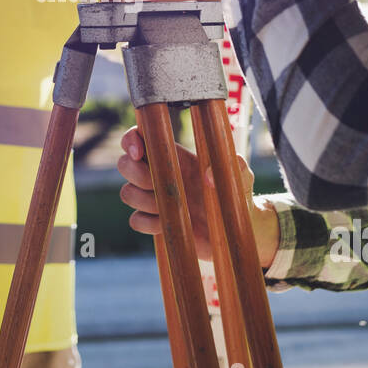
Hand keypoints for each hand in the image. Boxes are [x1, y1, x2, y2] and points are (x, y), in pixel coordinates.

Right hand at [117, 125, 279, 268]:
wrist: (237, 229)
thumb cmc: (239, 195)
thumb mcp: (243, 176)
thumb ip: (235, 166)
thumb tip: (208, 175)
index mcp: (176, 157)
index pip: (141, 138)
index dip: (130, 140)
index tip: (138, 152)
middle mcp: (161, 175)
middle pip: (124, 165)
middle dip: (135, 173)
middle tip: (157, 184)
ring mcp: (156, 200)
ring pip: (127, 193)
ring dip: (143, 199)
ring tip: (169, 206)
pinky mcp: (156, 224)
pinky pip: (135, 221)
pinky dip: (147, 223)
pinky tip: (166, 224)